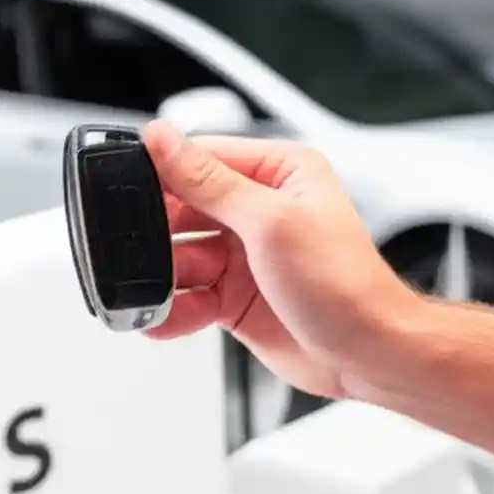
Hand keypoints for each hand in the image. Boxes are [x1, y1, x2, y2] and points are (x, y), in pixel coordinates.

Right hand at [142, 121, 420, 399]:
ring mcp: (245, 255)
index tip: (125, 188)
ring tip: (150, 293)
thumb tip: (164, 139)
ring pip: (181, 257)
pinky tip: (161, 317)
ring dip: (163, 277)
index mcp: (278, 173)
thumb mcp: (270, 220)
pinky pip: (189, 296)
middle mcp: (260, 209)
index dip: (162, 175)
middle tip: (134, 250)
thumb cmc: (344, 284)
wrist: (368, 354)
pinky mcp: (236, 297)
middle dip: (158, 234)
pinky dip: (173, 309)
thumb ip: (209, 181)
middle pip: (183, 209)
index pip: (202, 158)